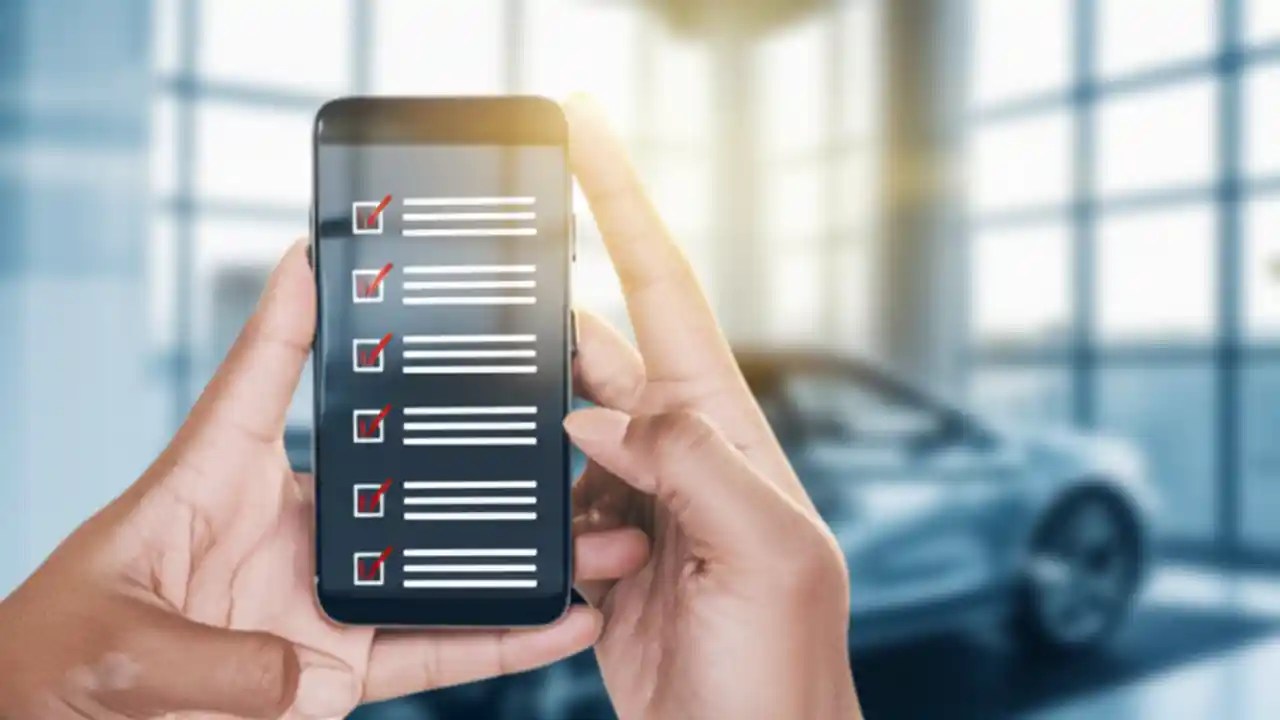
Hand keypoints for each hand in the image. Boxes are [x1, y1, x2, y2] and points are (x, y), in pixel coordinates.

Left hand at [0, 242, 648, 718]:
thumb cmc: (50, 671)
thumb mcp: (122, 648)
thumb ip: (219, 660)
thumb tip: (310, 677)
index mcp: (209, 484)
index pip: (259, 375)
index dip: (297, 305)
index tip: (336, 236)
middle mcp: (282, 529)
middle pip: (393, 469)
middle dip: (474, 447)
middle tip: (548, 413)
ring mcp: (321, 598)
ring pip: (437, 564)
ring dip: (520, 555)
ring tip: (596, 533)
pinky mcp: (340, 667)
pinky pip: (435, 648)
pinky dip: (502, 639)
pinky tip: (562, 618)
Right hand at [563, 97, 861, 718]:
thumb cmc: (784, 670)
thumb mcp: (762, 554)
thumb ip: (687, 465)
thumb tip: (598, 410)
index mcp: (723, 430)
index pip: (665, 286)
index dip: (623, 201)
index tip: (583, 127)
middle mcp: (677, 453)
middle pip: (594, 349)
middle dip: (547, 322)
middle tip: (490, 284)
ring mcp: (636, 503)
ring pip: (558, 430)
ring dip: (536, 443)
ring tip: (539, 466)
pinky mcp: (601, 555)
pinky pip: (546, 504)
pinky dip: (533, 513)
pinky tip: (538, 538)